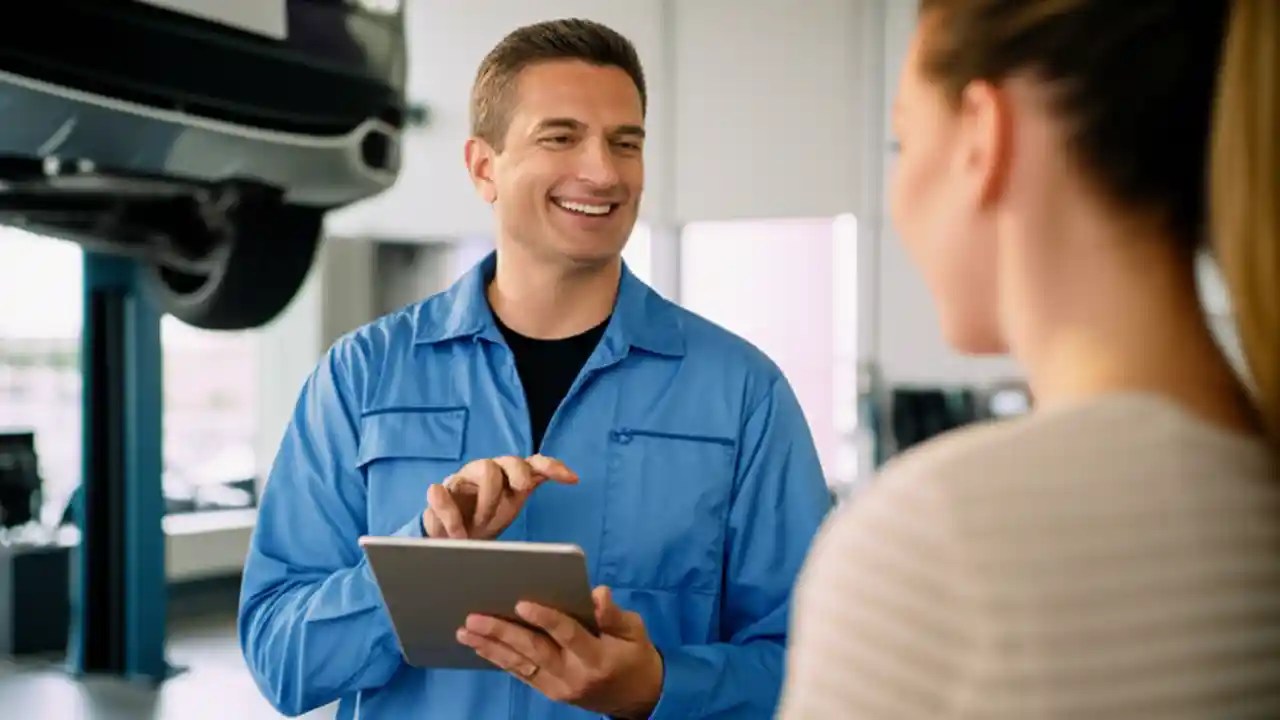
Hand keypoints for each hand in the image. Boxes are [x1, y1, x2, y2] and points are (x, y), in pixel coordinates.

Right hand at [422, 454, 577, 539]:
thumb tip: (562, 485)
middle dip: (519, 474)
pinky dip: (451, 515)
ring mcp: (463, 479)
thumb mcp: (509, 509)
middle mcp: (488, 472)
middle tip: (521, 490)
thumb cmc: (484, 521)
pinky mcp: (440, 493)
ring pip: (483, 468)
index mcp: (509, 476)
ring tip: (484, 523)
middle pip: (508, 460)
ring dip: (489, 498)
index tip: (573, 480)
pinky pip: (440, 492)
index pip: (534, 463)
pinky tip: (459, 535)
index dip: (552, 467)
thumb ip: (525, 496)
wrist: (449, 540)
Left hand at [457, 586, 663, 718]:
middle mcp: (574, 676)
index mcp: (597, 658)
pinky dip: (500, 660)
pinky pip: (522, 674)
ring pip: (521, 665)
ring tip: (466, 632)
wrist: (639, 698)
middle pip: (534, 651)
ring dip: (491, 648)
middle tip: (475, 618)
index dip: (545, 618)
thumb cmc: (635, 655)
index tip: (521, 602)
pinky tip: (481, 647)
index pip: (568, 634)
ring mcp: (560, 688)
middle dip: (502, 633)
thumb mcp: (635, 630)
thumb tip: (597, 593)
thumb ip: (614, 614)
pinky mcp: (551, 692)